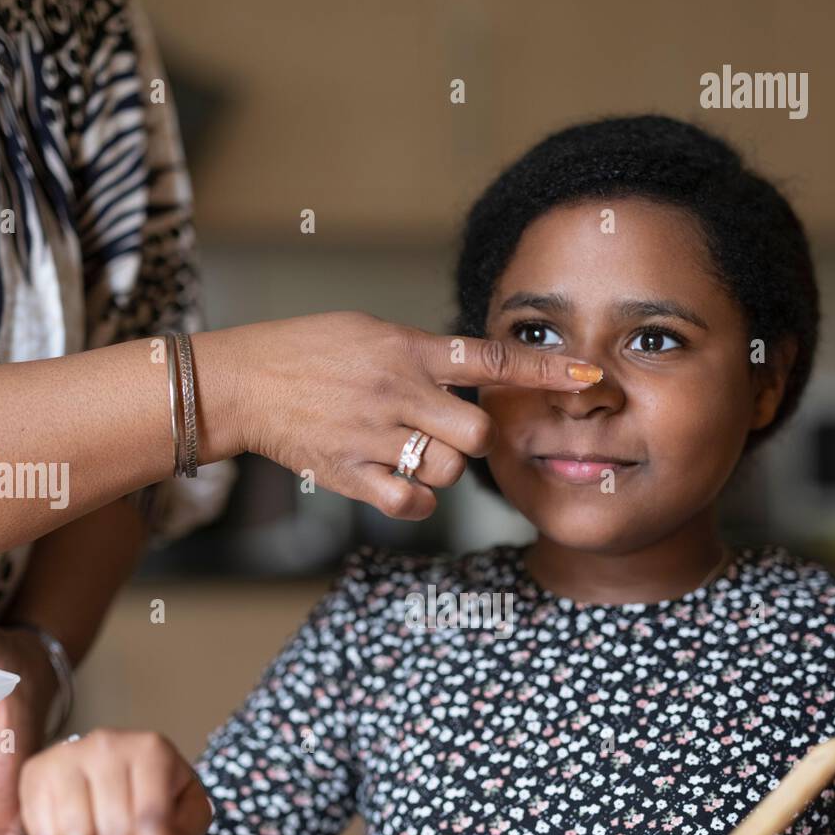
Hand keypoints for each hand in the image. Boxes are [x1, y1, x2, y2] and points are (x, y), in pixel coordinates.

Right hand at [18, 729, 211, 834]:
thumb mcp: (183, 809)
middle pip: (113, 834)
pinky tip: (76, 822)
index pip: (151, 820)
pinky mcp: (35, 772)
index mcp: (151, 750)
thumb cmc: (153, 790)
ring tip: (101, 828)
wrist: (112, 764)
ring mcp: (66, 756)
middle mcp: (106, 745)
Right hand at [197, 312, 602, 520]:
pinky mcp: (352, 473)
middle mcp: (398, 392)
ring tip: (410, 452)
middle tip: (451, 434)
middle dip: (476, 441)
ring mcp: (375, 436)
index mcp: (407, 349)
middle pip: (478, 435)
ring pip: (448, 471)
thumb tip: (475, 371)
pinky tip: (399, 482)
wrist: (244, 382)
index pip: (492, 360)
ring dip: (443, 470)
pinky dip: (417, 500)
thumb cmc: (307, 351)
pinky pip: (413, 503)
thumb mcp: (371, 331)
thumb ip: (425, 354)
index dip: (546, 371)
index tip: (589, 377)